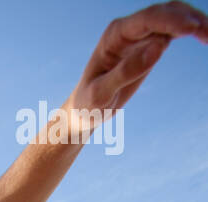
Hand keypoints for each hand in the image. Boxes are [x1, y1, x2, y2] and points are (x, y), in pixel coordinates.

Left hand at [63, 2, 207, 134]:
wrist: (84, 110)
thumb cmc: (87, 104)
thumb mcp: (101, 94)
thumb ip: (126, 72)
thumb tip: (158, 47)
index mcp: (115, 35)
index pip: (148, 19)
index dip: (171, 20)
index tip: (192, 27)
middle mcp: (129, 29)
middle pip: (164, 13)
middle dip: (188, 19)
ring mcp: (140, 34)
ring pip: (172, 17)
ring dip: (193, 22)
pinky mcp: (149, 44)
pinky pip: (173, 30)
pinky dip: (190, 30)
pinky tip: (204, 36)